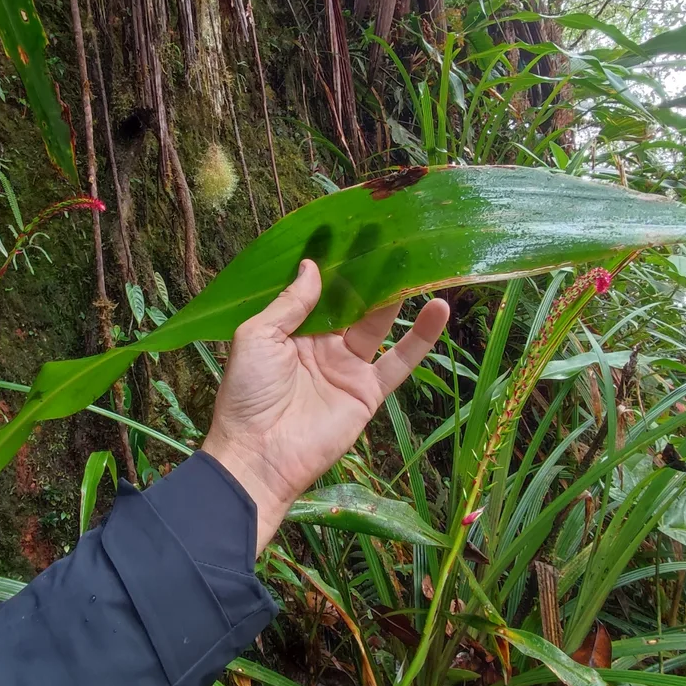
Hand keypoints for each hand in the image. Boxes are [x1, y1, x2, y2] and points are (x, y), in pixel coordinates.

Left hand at [203, 260, 450, 554]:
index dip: (335, 263)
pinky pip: (399, 361)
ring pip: (379, 323)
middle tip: (394, 235)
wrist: (258, 455)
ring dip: (398, 295)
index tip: (355, 230)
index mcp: (291, 329)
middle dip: (371, 271)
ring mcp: (347, 366)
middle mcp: (322, 343)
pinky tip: (438, 307)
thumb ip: (289, 303)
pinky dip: (421, 337)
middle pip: (353, 302)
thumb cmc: (247, 394)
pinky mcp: (368, 391)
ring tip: (421, 260)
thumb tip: (312, 265)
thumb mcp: (258, 337)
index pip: (319, 289)